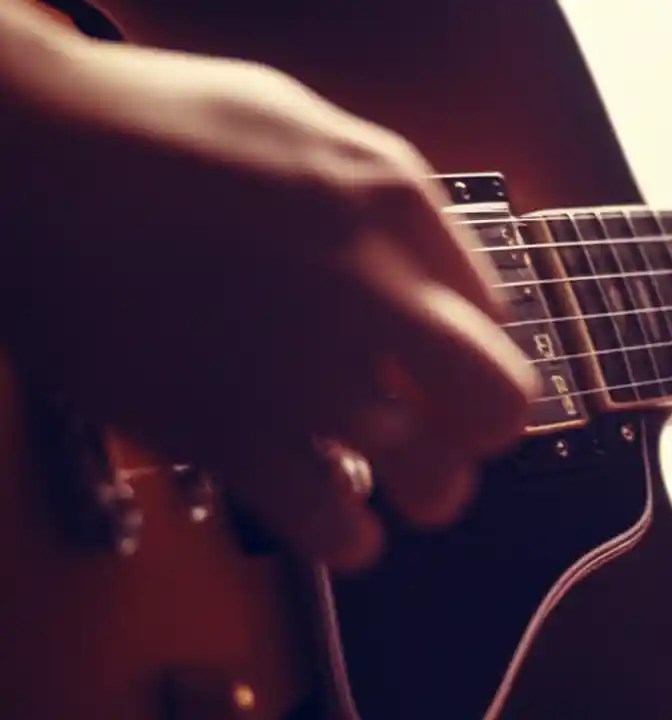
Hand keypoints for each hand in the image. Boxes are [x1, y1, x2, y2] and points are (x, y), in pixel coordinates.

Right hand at [4, 37, 537, 568]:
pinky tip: (346, 524)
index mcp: (395, 208)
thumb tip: (440, 278)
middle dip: (486, 427)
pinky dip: (348, 535)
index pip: (494, 312)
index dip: (474, 342)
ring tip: (414, 484)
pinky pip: (328, 523)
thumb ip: (390, 201)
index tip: (449, 358)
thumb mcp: (310, 126)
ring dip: (428, 486)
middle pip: (493, 404)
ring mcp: (304, 369)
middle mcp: (371, 293)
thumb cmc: (161, 127)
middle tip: (460, 433)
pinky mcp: (228, 431)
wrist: (36, 158)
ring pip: (428, 475)